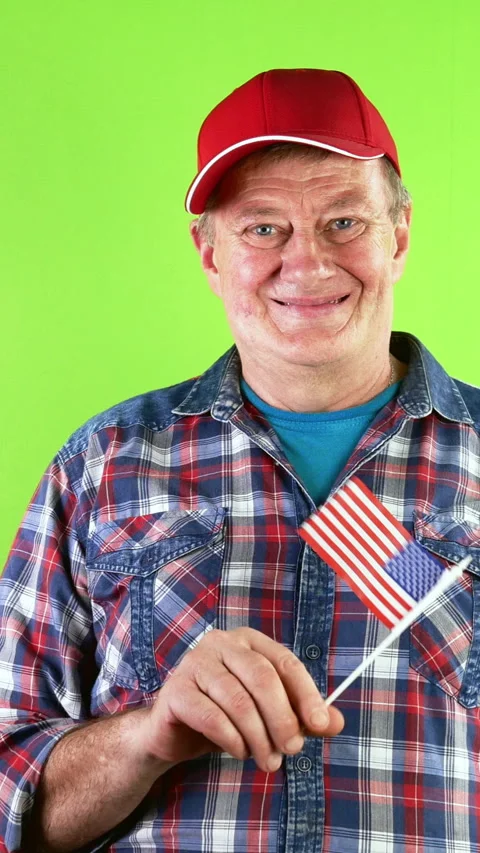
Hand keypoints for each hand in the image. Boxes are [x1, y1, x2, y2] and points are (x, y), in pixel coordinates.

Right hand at [138, 627, 343, 772]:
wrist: (172, 733)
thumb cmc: (225, 716)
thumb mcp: (267, 716)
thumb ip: (301, 717)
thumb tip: (336, 722)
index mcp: (248, 640)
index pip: (284, 662)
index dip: (306, 694)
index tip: (321, 725)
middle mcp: (220, 643)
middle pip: (262, 678)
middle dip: (282, 719)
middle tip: (293, 751)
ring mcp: (195, 663)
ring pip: (238, 699)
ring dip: (258, 736)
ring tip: (267, 761)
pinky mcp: (176, 690)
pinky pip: (211, 716)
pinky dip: (231, 739)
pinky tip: (239, 752)